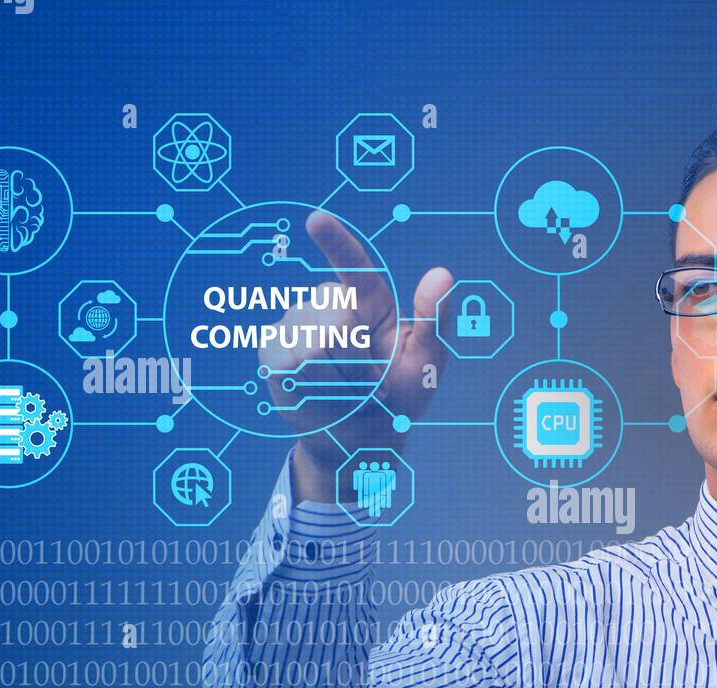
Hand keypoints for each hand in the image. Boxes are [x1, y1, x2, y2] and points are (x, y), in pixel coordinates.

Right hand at [267, 210, 451, 502]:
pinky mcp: (274, 350)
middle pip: (336, 324)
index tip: (316, 220)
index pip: (354, 265)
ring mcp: (298, 325)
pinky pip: (287, 362)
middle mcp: (329, 304)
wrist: (364, 439)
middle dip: (356, 364)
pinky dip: (309, 386)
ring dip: (336, 380)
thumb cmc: (401, 397)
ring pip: (311, 348)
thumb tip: (443, 274)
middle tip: (367, 380)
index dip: (335, 241)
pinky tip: (316, 389)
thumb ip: (435, 318)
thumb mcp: (427, 361)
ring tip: (345, 387)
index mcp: (368, 300)